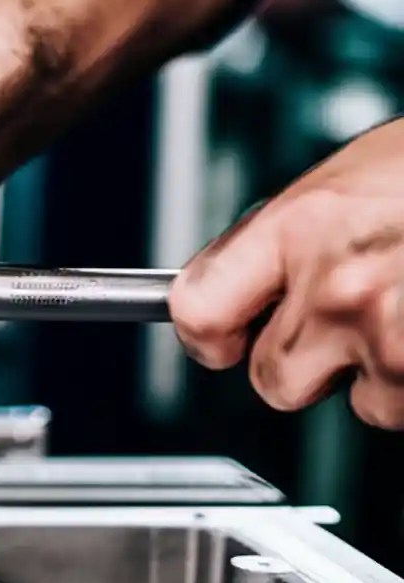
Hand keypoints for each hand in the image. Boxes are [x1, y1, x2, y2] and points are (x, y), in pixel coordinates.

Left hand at [170, 119, 403, 428]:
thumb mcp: (353, 181)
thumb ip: (291, 241)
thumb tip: (247, 286)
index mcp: (303, 224)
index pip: (197, 309)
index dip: (210, 335)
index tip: (222, 340)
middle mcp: (337, 281)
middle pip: (271, 377)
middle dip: (311, 361)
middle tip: (361, 317)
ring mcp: (390, 331)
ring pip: (356, 401)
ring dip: (384, 374)